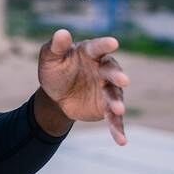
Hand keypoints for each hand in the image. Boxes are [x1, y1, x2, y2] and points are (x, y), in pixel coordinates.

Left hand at [37, 29, 129, 145]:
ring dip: (117, 102)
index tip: (113, 43)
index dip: (104, 45)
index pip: (97, 48)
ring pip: (114, 95)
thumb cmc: (55, 69)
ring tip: (118, 110)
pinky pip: (113, 118)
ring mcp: (106, 88)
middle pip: (112, 71)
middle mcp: (102, 69)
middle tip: (123, 81)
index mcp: (89, 53)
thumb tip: (62, 32)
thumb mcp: (50, 58)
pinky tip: (121, 141)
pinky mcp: (106, 107)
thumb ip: (56, 46)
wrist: (56, 95)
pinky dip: (118, 128)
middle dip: (117, 76)